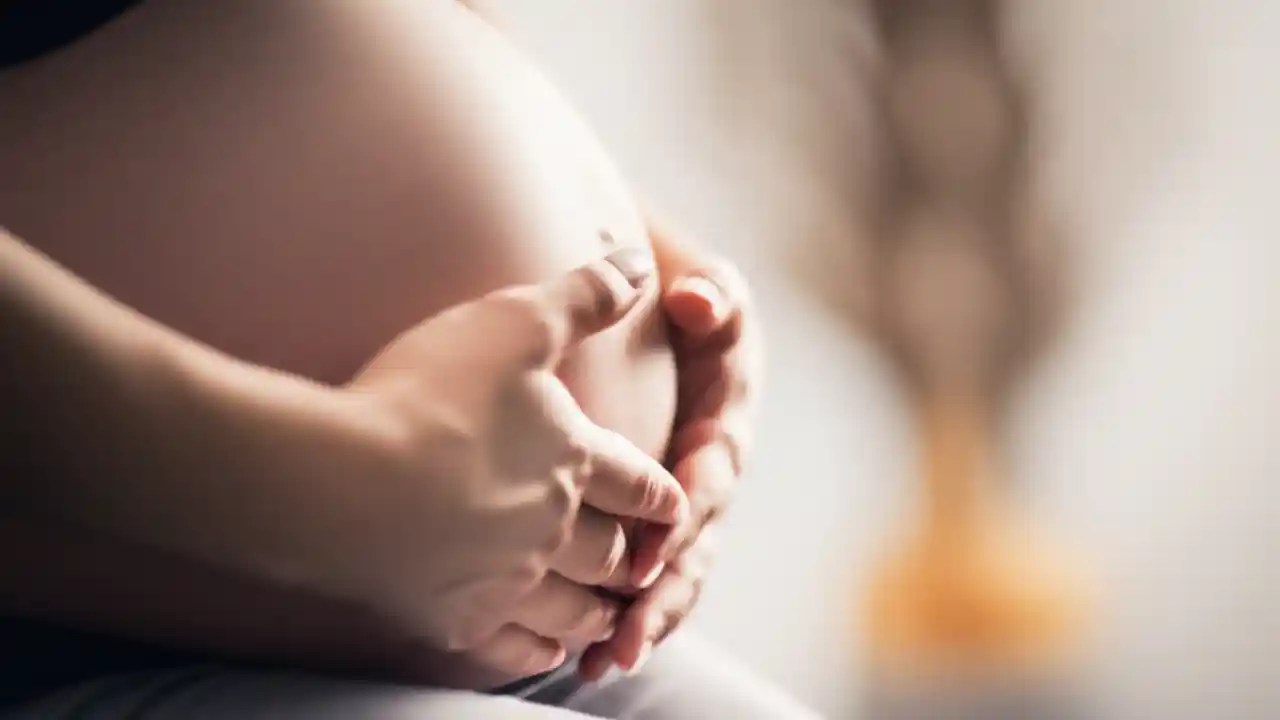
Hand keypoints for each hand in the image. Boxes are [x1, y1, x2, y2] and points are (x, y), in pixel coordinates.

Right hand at [329, 247, 687, 683]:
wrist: (344, 483)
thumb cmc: (430, 394)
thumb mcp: (515, 322)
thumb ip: (584, 295)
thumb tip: (643, 263)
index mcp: (574, 461)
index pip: (639, 485)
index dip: (662, 495)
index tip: (679, 507)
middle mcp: (552, 529)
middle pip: (612, 555)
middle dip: (632, 559)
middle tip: (641, 566)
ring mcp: (506, 581)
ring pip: (575, 610)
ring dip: (597, 611)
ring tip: (604, 615)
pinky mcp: (455, 618)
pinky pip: (516, 650)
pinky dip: (541, 654)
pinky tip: (546, 655)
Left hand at [580, 227, 761, 678]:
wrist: (667, 308)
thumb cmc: (683, 296)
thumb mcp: (707, 288)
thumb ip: (713, 296)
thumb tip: (696, 301)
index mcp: (727, 422)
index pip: (711, 474)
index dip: (686, 508)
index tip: (652, 547)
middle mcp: (711, 473)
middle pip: (696, 543)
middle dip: (664, 588)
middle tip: (627, 631)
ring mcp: (684, 502)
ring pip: (674, 572)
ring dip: (646, 617)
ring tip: (608, 660)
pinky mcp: (655, 520)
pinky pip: (647, 576)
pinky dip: (625, 616)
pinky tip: (590, 658)